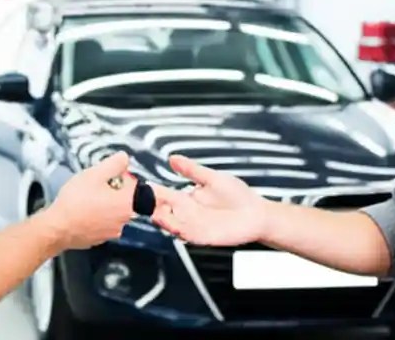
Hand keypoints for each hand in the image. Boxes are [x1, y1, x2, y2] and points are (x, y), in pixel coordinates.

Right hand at [45, 151, 136, 250]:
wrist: (57, 228)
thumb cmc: (75, 202)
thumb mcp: (94, 174)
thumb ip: (114, 164)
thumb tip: (125, 158)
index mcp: (127, 203)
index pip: (143, 189)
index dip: (129, 180)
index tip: (116, 177)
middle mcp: (124, 220)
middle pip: (128, 200)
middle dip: (116, 191)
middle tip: (98, 185)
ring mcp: (112, 232)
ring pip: (115, 212)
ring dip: (106, 204)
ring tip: (88, 198)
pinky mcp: (100, 239)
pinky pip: (105, 223)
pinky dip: (98, 216)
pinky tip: (83, 210)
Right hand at [150, 154, 269, 246]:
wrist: (257, 214)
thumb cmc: (238, 196)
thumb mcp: (212, 178)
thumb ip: (191, 170)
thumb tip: (172, 158)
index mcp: (186, 198)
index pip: (162, 195)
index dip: (149, 191)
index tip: (137, 185)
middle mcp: (186, 213)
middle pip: (161, 210)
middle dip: (150, 207)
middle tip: (141, 199)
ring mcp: (192, 225)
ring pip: (170, 224)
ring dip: (161, 219)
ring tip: (155, 210)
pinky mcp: (202, 236)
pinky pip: (185, 234)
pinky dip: (177, 229)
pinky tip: (172, 222)